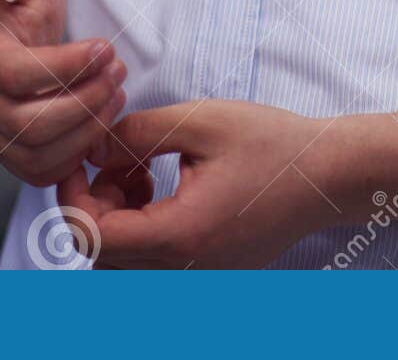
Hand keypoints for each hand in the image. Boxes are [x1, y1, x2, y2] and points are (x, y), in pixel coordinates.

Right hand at [0, 0, 126, 186]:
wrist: (8, 31)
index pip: (17, 75)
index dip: (67, 66)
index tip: (106, 48)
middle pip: (29, 124)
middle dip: (84, 102)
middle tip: (118, 72)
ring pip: (38, 155)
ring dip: (88, 129)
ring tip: (117, 93)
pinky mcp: (11, 153)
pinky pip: (43, 172)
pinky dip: (79, 154)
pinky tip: (104, 118)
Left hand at [57, 99, 334, 267]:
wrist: (326, 174)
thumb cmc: (270, 143)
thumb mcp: (199, 121)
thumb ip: (137, 132)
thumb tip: (90, 146)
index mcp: (180, 235)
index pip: (93, 238)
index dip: (71, 196)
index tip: (79, 154)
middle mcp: (185, 268)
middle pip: (102, 253)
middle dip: (93, 200)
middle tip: (115, 152)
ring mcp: (196, 275)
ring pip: (123, 258)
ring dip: (115, 211)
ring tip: (140, 164)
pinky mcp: (204, 268)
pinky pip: (150, 257)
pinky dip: (138, 221)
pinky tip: (157, 180)